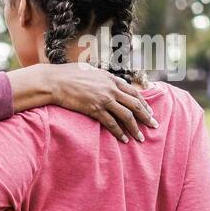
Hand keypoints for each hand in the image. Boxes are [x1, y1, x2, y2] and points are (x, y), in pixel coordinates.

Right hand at [31, 62, 156, 142]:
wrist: (54, 81)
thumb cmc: (67, 75)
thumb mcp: (90, 71)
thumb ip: (101, 77)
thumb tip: (106, 80)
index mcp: (111, 78)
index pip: (133, 92)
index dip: (144, 102)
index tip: (149, 111)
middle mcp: (111, 88)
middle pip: (135, 104)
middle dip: (147, 116)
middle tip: (154, 125)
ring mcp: (103, 99)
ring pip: (126, 115)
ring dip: (135, 128)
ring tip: (141, 138)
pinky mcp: (94, 109)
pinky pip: (111, 123)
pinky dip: (119, 132)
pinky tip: (124, 139)